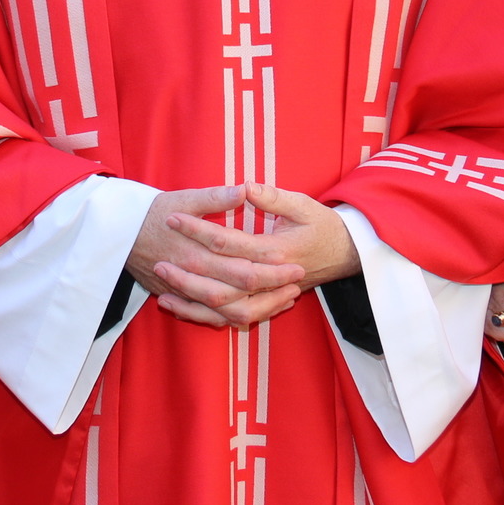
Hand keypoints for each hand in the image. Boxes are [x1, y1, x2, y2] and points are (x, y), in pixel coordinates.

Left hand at [156, 183, 360, 328]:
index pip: (229, 242)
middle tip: (159, 259)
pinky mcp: (264, 304)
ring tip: (162, 287)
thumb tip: (245, 186)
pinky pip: (230, 318)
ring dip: (192, 299)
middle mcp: (270, 278)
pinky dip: (203, 315)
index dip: (198, 229)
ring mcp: (267, 296)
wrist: (344, 253)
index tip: (172, 217)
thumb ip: (272, 197)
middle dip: (188, 272)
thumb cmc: (322, 225)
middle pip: (222, 283)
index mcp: (277, 251)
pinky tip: (178, 304)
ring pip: (224, 308)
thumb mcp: (302, 203)